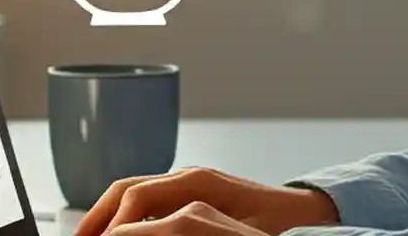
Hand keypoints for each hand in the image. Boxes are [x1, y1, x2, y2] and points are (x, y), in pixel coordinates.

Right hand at [74, 167, 340, 235]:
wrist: (310, 214)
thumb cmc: (280, 225)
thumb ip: (192, 229)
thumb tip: (146, 232)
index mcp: (199, 183)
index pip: (138, 197)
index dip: (112, 225)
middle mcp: (191, 177)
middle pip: (127, 189)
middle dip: (97, 217)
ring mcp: (191, 183)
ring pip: (133, 192)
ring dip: (107, 215)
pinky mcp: (194, 194)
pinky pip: (148, 199)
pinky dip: (126, 216)